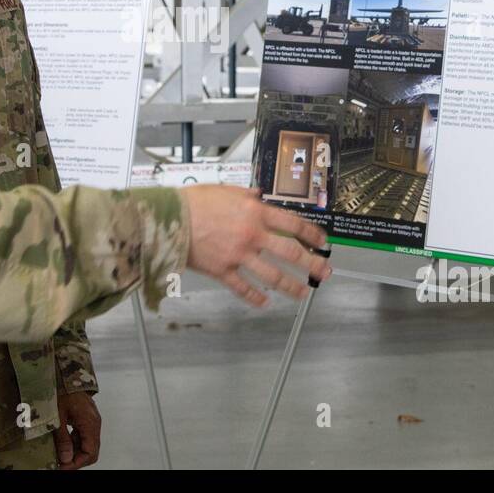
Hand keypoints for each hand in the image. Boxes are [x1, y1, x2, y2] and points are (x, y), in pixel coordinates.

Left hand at [53, 391, 101, 469]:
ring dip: (75, 452)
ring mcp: (92, 421)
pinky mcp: (88, 419)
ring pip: (88, 445)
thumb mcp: (58, 416)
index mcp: (90, 423)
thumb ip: (63, 438)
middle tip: (60, 463)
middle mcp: (95, 424)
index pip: (90, 452)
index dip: (77, 463)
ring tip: (59, 454)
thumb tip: (66, 458)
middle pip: (91, 451)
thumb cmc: (62, 392)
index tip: (62, 466)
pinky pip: (85, 436)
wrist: (67, 375)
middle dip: (76, 460)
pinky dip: (75, 443)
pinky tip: (63, 443)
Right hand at [183, 185, 330, 306]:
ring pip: (273, 276)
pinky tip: (265, 302)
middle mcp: (252, 235)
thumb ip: (246, 195)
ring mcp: (239, 256)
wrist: (169, 219)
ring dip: (292, 286)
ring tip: (303, 293)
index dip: (312, 234)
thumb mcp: (226, 190)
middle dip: (312, 264)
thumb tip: (259, 196)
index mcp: (255, 213)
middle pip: (291, 254)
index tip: (322, 241)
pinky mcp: (223, 271)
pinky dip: (256, 298)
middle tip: (324, 271)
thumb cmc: (194, 202)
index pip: (293, 225)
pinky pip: (244, 288)